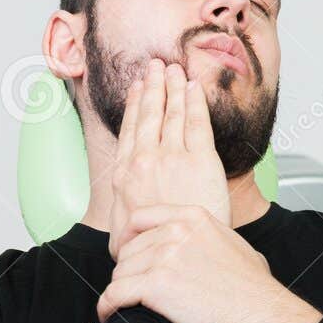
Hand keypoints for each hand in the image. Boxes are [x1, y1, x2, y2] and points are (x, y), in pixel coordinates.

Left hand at [96, 204, 322, 322]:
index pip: (139, 218)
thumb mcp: (232, 242)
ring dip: (120, 292)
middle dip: (127, 271)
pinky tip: (110, 316)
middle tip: (133, 290)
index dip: (127, 239)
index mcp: (192, 217)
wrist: (260, 312)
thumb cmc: (253, 286)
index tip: (126, 255)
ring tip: (125, 306)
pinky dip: (107, 307)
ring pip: (120, 273)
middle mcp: (175, 232)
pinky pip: (115, 295)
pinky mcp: (156, 286)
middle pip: (127, 249)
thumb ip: (207, 235)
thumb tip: (199, 244)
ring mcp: (164, 257)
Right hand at [108, 59, 229, 259]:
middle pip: (150, 115)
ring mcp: (173, 158)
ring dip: (173, 87)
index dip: (135, 105)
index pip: (131, 130)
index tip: (137, 87)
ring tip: (174, 69)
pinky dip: (196, 102)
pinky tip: (195, 88)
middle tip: (156, 65)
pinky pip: (198, 123)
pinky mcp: (201, 161)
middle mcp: (145, 161)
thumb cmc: (149, 251)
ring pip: (173, 113)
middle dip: (154, 86)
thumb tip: (121, 212)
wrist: (172, 257)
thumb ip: (121, 213)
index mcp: (125, 175)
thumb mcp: (121, 233)